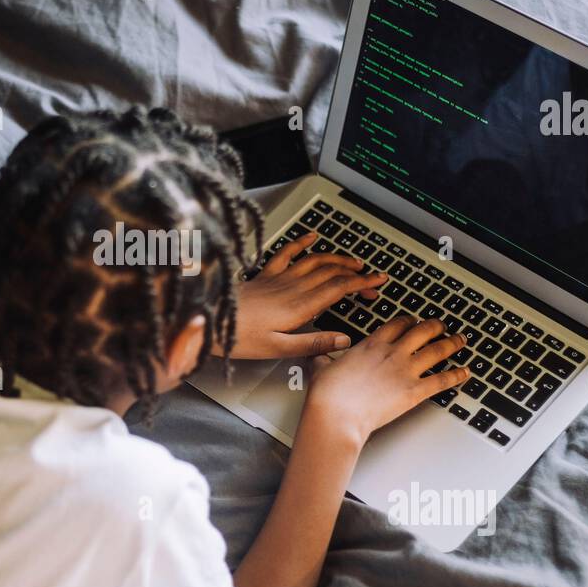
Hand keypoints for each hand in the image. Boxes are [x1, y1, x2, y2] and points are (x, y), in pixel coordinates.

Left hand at [224, 233, 387, 358]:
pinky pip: (287, 253)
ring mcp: (278, 278)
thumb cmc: (238, 336)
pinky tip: (311, 237)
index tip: (378, 281)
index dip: (362, 283)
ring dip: (337, 259)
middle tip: (372, 279)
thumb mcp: (278, 349)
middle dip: (356, 273)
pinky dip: (302, 243)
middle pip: (332, 273)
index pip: (339, 289)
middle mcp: (291, 287)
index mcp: (299, 306)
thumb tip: (342, 340)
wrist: (208, 319)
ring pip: (315, 261)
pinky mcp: (265, 275)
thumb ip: (312, 344)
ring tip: (354, 261)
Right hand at [302, 316, 469, 449]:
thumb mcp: (321, 366)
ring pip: (437, 350)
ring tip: (460, 340)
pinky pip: (442, 379)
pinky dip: (457, 375)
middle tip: (441, 326)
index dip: (409, 321)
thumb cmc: (329, 394)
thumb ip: (325, 357)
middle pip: (422, 331)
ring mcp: (406, 371)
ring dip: (452, 343)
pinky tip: (465, 372)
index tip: (413, 322)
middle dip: (435, 327)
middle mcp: (393, 353)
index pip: (397, 324)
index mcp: (372, 344)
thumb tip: (319, 355)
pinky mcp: (415, 391)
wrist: (337, 414)